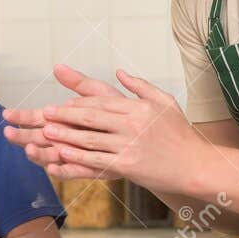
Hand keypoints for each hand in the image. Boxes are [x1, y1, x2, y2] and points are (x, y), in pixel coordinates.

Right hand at [3, 64, 124, 167]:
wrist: (145, 137)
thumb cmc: (122, 113)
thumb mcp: (100, 94)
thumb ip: (79, 83)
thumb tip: (58, 66)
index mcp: (65, 120)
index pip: (38, 118)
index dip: (22, 116)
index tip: (6, 113)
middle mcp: (66, 138)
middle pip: (38, 139)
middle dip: (22, 137)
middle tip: (8, 133)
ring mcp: (75, 155)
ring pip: (51, 157)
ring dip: (39, 155)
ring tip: (29, 150)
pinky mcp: (89, 169)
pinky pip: (72, 172)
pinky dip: (61, 171)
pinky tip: (53, 167)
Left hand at [8, 65, 208, 190]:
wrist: (195, 165)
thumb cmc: (180, 134)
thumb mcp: (164, 102)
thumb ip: (140, 85)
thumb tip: (120, 71)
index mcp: (138, 107)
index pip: (101, 101)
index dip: (77, 102)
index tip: (59, 103)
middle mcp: (132, 124)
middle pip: (91, 117)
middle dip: (64, 115)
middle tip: (43, 113)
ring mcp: (129, 145)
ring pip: (89, 139)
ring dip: (65, 135)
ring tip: (45, 132)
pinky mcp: (128, 165)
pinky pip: (97, 160)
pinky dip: (77, 157)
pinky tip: (62, 156)